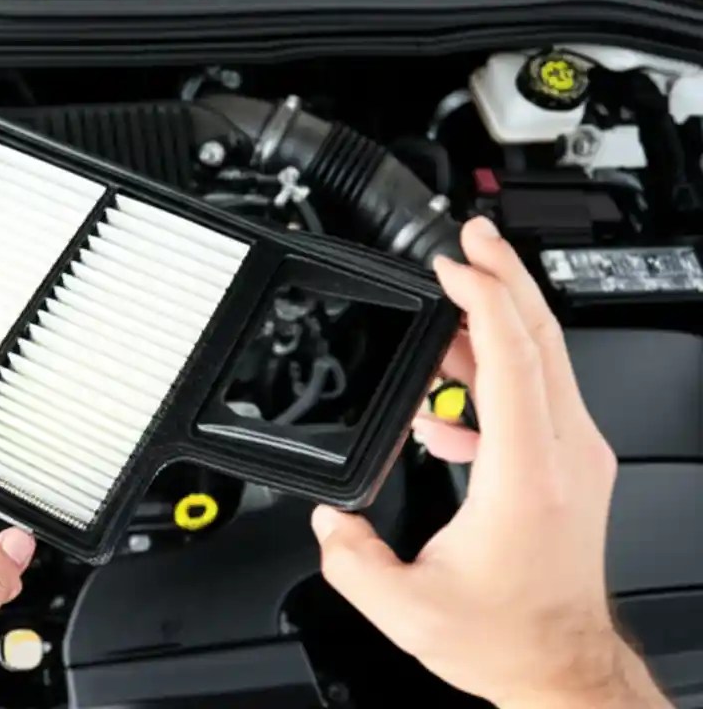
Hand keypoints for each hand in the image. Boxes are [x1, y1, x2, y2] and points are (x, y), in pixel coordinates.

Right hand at [310, 218, 667, 707]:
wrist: (562, 667)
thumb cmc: (510, 639)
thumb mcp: (404, 610)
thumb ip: (349, 558)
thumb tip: (326, 519)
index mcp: (527, 474)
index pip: (515, 355)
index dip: (482, 296)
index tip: (450, 264)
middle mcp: (564, 455)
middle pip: (542, 336)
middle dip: (504, 274)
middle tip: (468, 236)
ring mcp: (576, 458)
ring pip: (545, 359)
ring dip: (497, 320)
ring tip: (445, 308)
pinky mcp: (571, 468)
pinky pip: (538, 394)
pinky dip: (495, 373)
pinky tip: (444, 408)